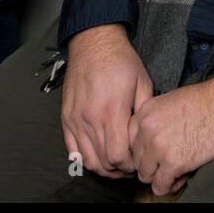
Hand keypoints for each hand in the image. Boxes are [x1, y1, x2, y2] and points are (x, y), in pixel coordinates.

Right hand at [61, 24, 153, 178]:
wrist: (94, 43)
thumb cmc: (120, 60)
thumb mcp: (143, 82)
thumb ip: (145, 111)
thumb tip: (147, 133)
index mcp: (111, 110)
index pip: (118, 155)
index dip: (130, 163)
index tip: (138, 159)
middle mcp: (90, 118)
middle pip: (102, 162)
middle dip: (118, 169)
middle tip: (129, 166)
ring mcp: (75, 119)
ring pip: (86, 160)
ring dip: (102, 167)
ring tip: (115, 165)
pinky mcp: (66, 118)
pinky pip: (72, 150)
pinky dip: (84, 159)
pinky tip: (97, 156)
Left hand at [128, 78, 213, 195]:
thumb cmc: (203, 101)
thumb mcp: (168, 101)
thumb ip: (153, 119)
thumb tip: (147, 141)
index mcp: (145, 113)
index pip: (129, 141)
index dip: (143, 148)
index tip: (154, 152)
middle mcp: (147, 130)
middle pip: (136, 159)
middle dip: (151, 162)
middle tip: (168, 161)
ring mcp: (159, 147)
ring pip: (145, 175)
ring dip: (159, 175)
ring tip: (175, 169)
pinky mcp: (174, 163)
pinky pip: (160, 186)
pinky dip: (169, 185)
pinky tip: (181, 176)